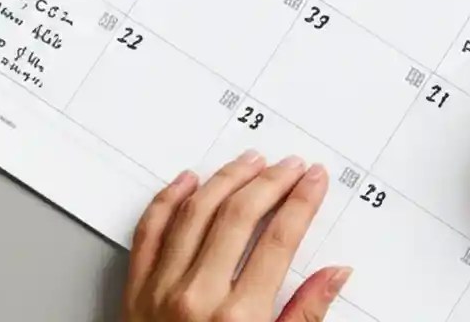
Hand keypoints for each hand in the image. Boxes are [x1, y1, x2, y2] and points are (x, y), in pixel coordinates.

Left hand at [123, 152, 351, 321]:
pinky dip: (168, 200)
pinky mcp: (134, 292)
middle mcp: (196, 297)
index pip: (278, 239)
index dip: (301, 202)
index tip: (315, 181)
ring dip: (225, 178)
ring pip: (195, 211)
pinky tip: (187, 181)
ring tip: (249, 162)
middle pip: (238, 216)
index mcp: (237, 318)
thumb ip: (304, 315)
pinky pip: (149, 231)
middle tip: (291, 166)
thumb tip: (336, 275)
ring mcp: (160, 290)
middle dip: (271, 181)